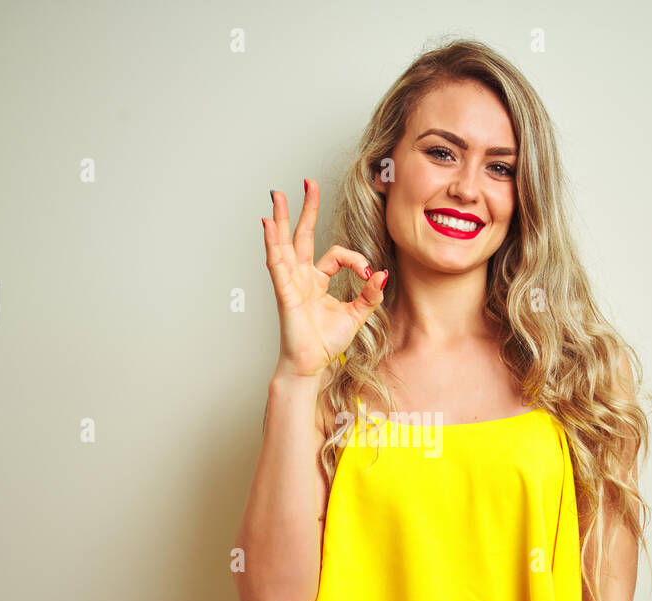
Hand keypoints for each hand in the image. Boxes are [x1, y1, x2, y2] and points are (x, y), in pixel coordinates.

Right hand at [262, 180, 387, 379]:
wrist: (311, 365)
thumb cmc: (326, 343)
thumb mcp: (356, 314)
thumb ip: (369, 293)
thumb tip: (383, 273)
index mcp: (317, 281)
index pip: (336, 254)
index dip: (356, 259)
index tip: (369, 273)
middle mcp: (301, 277)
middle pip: (302, 235)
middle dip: (305, 209)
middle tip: (307, 183)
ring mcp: (290, 282)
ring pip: (285, 243)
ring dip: (282, 218)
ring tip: (278, 195)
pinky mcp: (284, 291)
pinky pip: (276, 263)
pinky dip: (272, 243)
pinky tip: (268, 224)